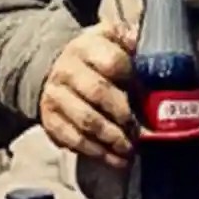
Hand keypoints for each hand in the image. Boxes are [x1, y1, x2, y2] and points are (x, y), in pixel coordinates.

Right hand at [39, 21, 138, 168]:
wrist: (52, 69)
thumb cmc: (93, 58)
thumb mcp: (108, 39)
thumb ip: (128, 40)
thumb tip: (147, 45)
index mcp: (85, 46)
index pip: (112, 62)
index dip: (132, 79)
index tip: (148, 94)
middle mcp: (66, 70)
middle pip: (99, 93)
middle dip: (124, 115)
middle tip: (141, 130)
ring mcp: (55, 96)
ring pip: (87, 121)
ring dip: (113, 139)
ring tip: (131, 150)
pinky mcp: (50, 120)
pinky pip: (74, 140)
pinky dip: (97, 152)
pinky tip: (115, 159)